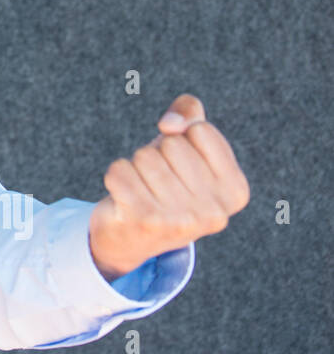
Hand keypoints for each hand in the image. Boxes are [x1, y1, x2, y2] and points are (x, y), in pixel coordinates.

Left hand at [88, 94, 248, 280]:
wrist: (131, 237)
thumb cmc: (164, 183)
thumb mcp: (187, 147)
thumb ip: (190, 116)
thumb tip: (169, 125)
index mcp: (236, 191)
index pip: (201, 130)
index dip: (181, 138)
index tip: (181, 167)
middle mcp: (214, 211)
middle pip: (172, 143)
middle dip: (158, 154)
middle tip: (157, 182)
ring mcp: (180, 220)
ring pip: (145, 155)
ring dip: (136, 166)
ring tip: (143, 190)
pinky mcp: (143, 221)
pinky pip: (120, 170)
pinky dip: (116, 175)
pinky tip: (124, 197)